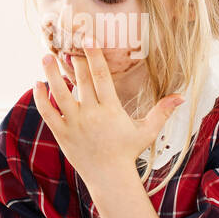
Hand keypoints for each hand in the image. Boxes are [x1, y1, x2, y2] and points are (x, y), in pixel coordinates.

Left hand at [34, 39, 183, 187]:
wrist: (109, 178)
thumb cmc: (128, 152)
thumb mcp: (148, 131)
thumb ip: (162, 111)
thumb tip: (181, 96)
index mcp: (111, 110)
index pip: (101, 77)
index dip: (94, 56)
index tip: (88, 39)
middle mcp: (91, 114)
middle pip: (81, 81)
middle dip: (74, 61)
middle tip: (68, 44)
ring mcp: (74, 124)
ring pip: (59, 94)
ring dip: (51, 74)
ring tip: (46, 56)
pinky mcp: (62, 134)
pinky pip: (48, 112)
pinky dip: (40, 98)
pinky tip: (37, 83)